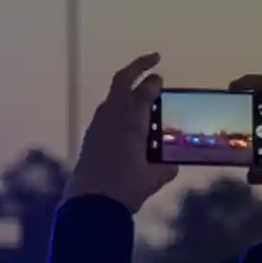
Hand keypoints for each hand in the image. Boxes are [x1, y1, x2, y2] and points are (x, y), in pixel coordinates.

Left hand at [65, 53, 178, 212]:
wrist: (91, 203)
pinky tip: (127, 121)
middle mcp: (113, 116)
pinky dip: (118, 107)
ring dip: (126, 89)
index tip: (160, 78)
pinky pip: (106, 112)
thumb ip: (165, 167)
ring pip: (112, 96)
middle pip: (122, 81)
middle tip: (154, 59)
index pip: (145, 91)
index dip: (154, 81)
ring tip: (141, 94)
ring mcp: (98, 125)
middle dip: (138, 66)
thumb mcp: (153, 178)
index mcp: (131, 121)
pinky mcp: (91, 137)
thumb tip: (171, 164)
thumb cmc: (125, 189)